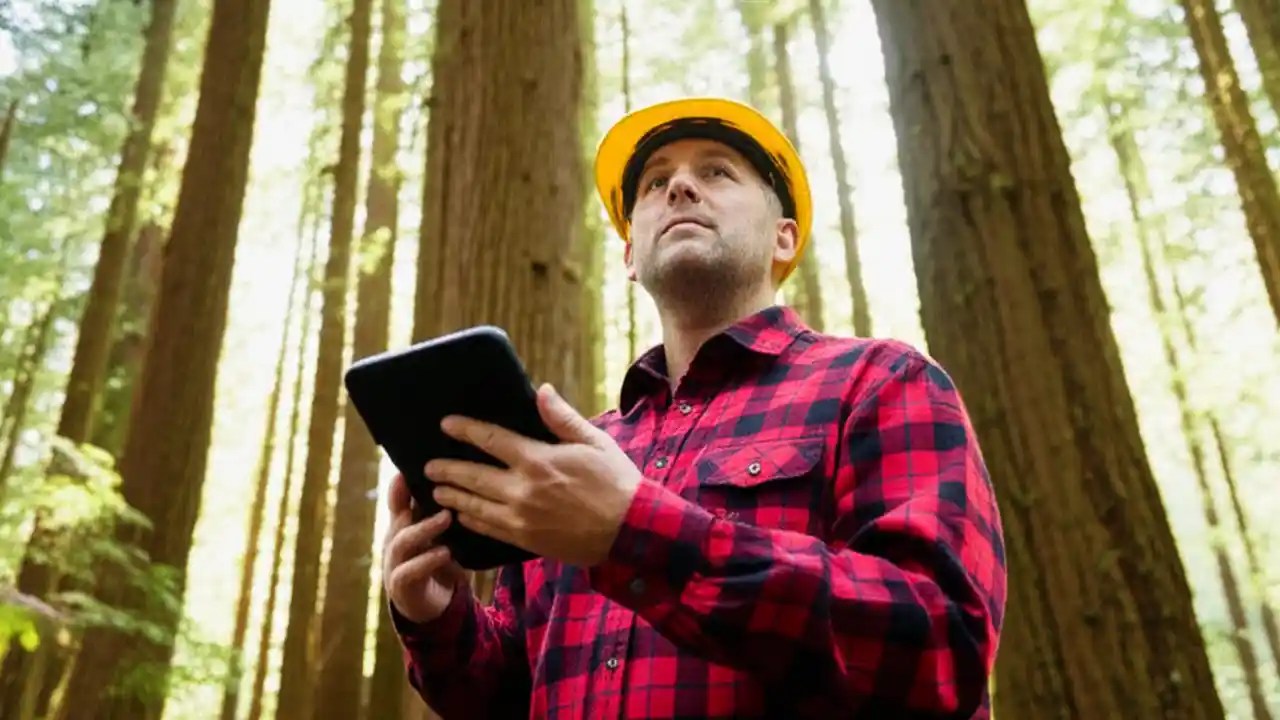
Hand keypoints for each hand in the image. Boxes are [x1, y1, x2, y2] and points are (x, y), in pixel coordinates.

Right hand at [382, 472, 467, 623]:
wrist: (432, 607)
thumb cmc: (438, 563)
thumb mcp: (441, 534)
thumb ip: (443, 512)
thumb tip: (462, 481)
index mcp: (402, 527)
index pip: (398, 501)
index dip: (401, 484)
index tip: (412, 465)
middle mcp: (394, 541)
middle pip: (399, 517)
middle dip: (414, 501)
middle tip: (439, 486)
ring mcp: (394, 564)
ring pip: (402, 542)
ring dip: (424, 529)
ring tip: (446, 518)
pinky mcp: (401, 586)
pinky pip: (409, 571)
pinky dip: (427, 561)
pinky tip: (444, 552)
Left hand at [426, 383, 642, 566]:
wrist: (630, 531)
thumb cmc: (617, 482)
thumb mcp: (595, 442)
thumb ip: (562, 418)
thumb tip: (541, 390)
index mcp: (538, 460)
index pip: (491, 440)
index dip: (465, 429)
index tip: (446, 424)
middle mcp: (523, 489)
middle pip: (473, 476)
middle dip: (447, 469)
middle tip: (427, 465)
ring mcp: (521, 518)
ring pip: (475, 505)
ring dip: (452, 496)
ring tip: (435, 490)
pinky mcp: (526, 540)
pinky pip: (489, 529)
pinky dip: (471, 521)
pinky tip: (461, 516)